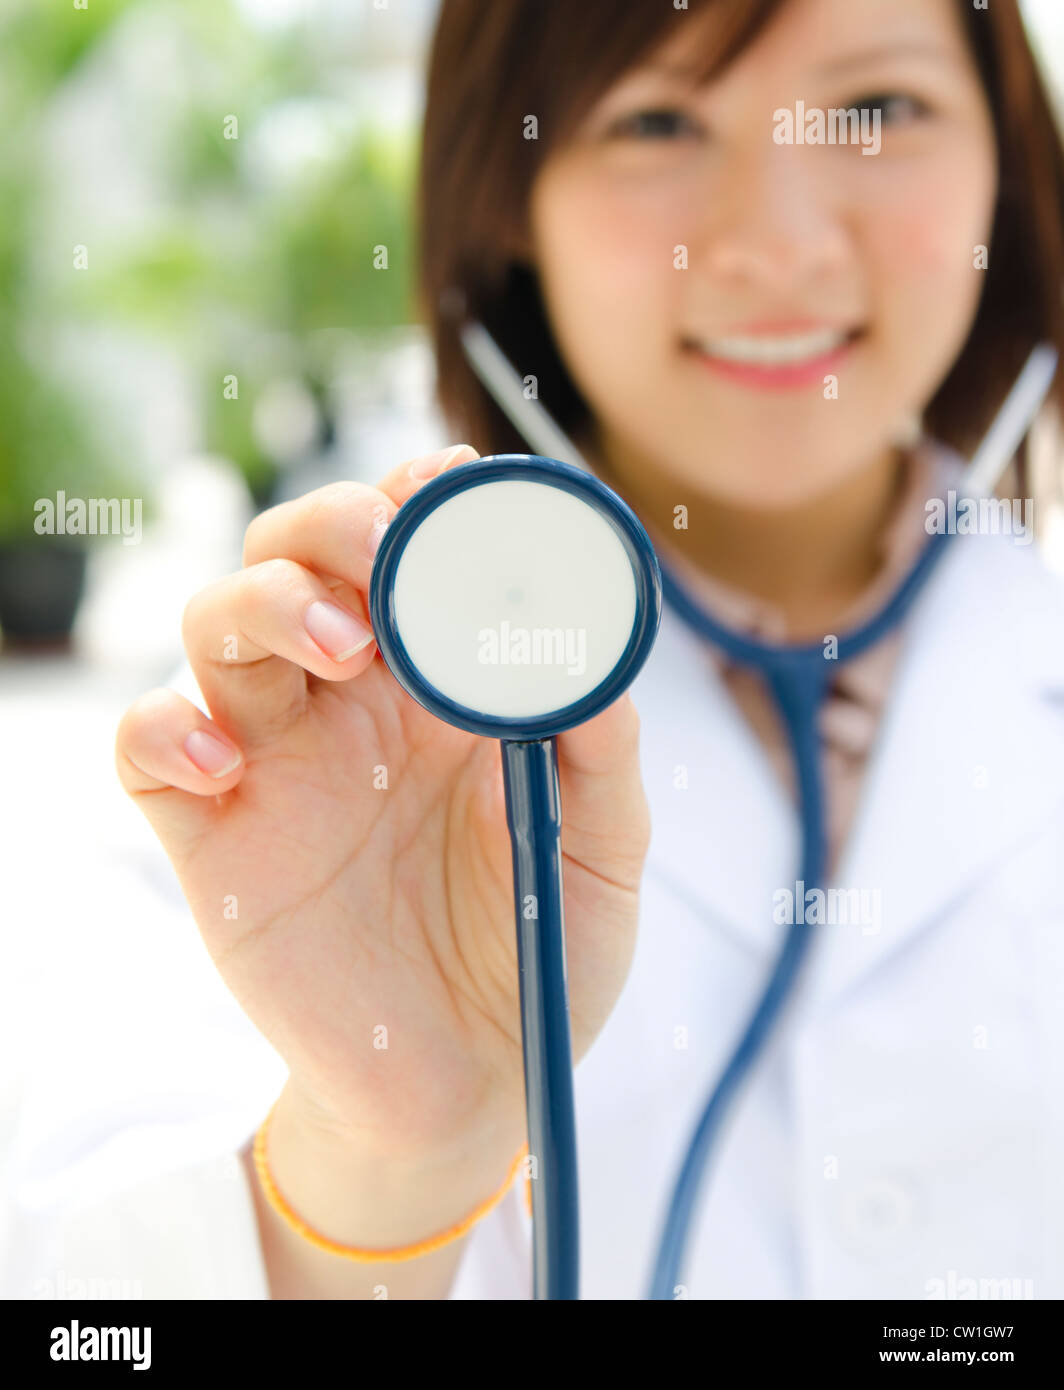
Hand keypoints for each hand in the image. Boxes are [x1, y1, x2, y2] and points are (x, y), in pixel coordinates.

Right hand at [116, 445, 650, 1167]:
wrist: (468, 1087)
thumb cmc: (536, 956)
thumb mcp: (599, 857)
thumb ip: (601, 758)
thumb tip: (590, 662)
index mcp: (443, 688)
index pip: (406, 554)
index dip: (416, 501)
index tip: (451, 487)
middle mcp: (351, 703)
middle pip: (298, 556)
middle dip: (333, 526)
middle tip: (390, 552)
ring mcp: (275, 761)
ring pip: (218, 622)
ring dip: (266, 604)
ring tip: (342, 646)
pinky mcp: (212, 834)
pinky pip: (146, 747)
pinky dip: (164, 728)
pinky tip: (222, 761)